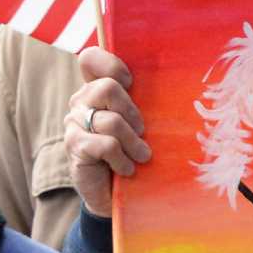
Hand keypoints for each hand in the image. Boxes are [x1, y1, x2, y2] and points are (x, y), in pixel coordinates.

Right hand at [64, 46, 148, 218]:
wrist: (118, 193)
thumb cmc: (136, 152)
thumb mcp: (143, 123)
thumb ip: (145, 101)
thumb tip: (177, 82)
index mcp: (98, 89)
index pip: (91, 59)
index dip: (111, 65)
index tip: (131, 83)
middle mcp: (82, 101)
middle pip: (107, 88)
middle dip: (132, 112)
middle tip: (143, 131)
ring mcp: (74, 123)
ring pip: (110, 120)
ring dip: (133, 142)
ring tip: (142, 156)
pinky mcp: (74, 146)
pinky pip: (105, 145)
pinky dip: (122, 159)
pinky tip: (127, 168)